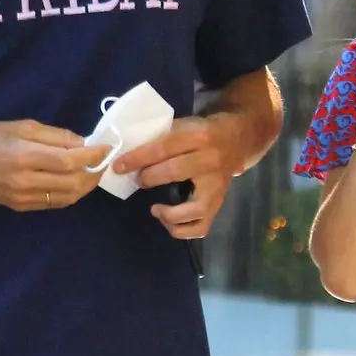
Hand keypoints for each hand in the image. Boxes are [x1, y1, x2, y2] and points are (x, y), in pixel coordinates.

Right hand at [0, 121, 102, 212]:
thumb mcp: (23, 126)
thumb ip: (56, 136)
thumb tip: (85, 143)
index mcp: (24, 156)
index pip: (70, 161)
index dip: (93, 156)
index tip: (107, 148)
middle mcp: (24, 181)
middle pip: (73, 183)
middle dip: (94, 173)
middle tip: (103, 161)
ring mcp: (22, 198)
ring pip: (67, 197)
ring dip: (85, 186)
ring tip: (92, 172)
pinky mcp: (20, 207)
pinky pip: (54, 203)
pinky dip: (70, 193)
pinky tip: (74, 182)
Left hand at [113, 110, 248, 239]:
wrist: (236, 140)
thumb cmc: (202, 132)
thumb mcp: (184, 125)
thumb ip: (160, 137)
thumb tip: (128, 154)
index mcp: (198, 136)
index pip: (163, 148)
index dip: (137, 159)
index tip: (119, 167)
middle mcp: (210, 160)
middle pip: (173, 172)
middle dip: (149, 178)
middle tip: (138, 181)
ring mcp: (217, 185)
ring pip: (193, 209)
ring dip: (169, 214)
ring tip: (155, 209)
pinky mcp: (219, 202)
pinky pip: (201, 226)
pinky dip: (182, 230)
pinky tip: (168, 221)